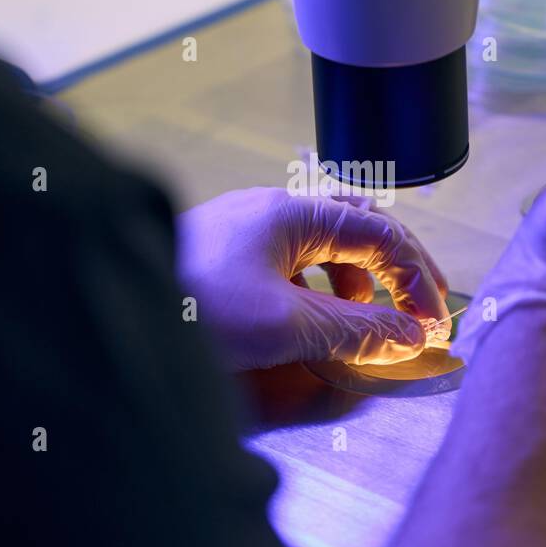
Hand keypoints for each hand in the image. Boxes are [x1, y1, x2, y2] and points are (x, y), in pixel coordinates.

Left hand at [177, 188, 449, 370]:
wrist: (112, 307)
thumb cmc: (194, 307)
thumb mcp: (285, 325)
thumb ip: (354, 330)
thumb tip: (406, 337)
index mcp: (295, 213)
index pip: (382, 234)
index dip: (417, 277)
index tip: (433, 321)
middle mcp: (273, 209)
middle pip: (357, 227)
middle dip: (395, 267)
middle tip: (420, 308)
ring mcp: (246, 227)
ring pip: (323, 242)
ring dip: (356, 278)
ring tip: (365, 319)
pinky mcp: (224, 251)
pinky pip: (291, 258)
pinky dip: (318, 285)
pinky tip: (310, 316)